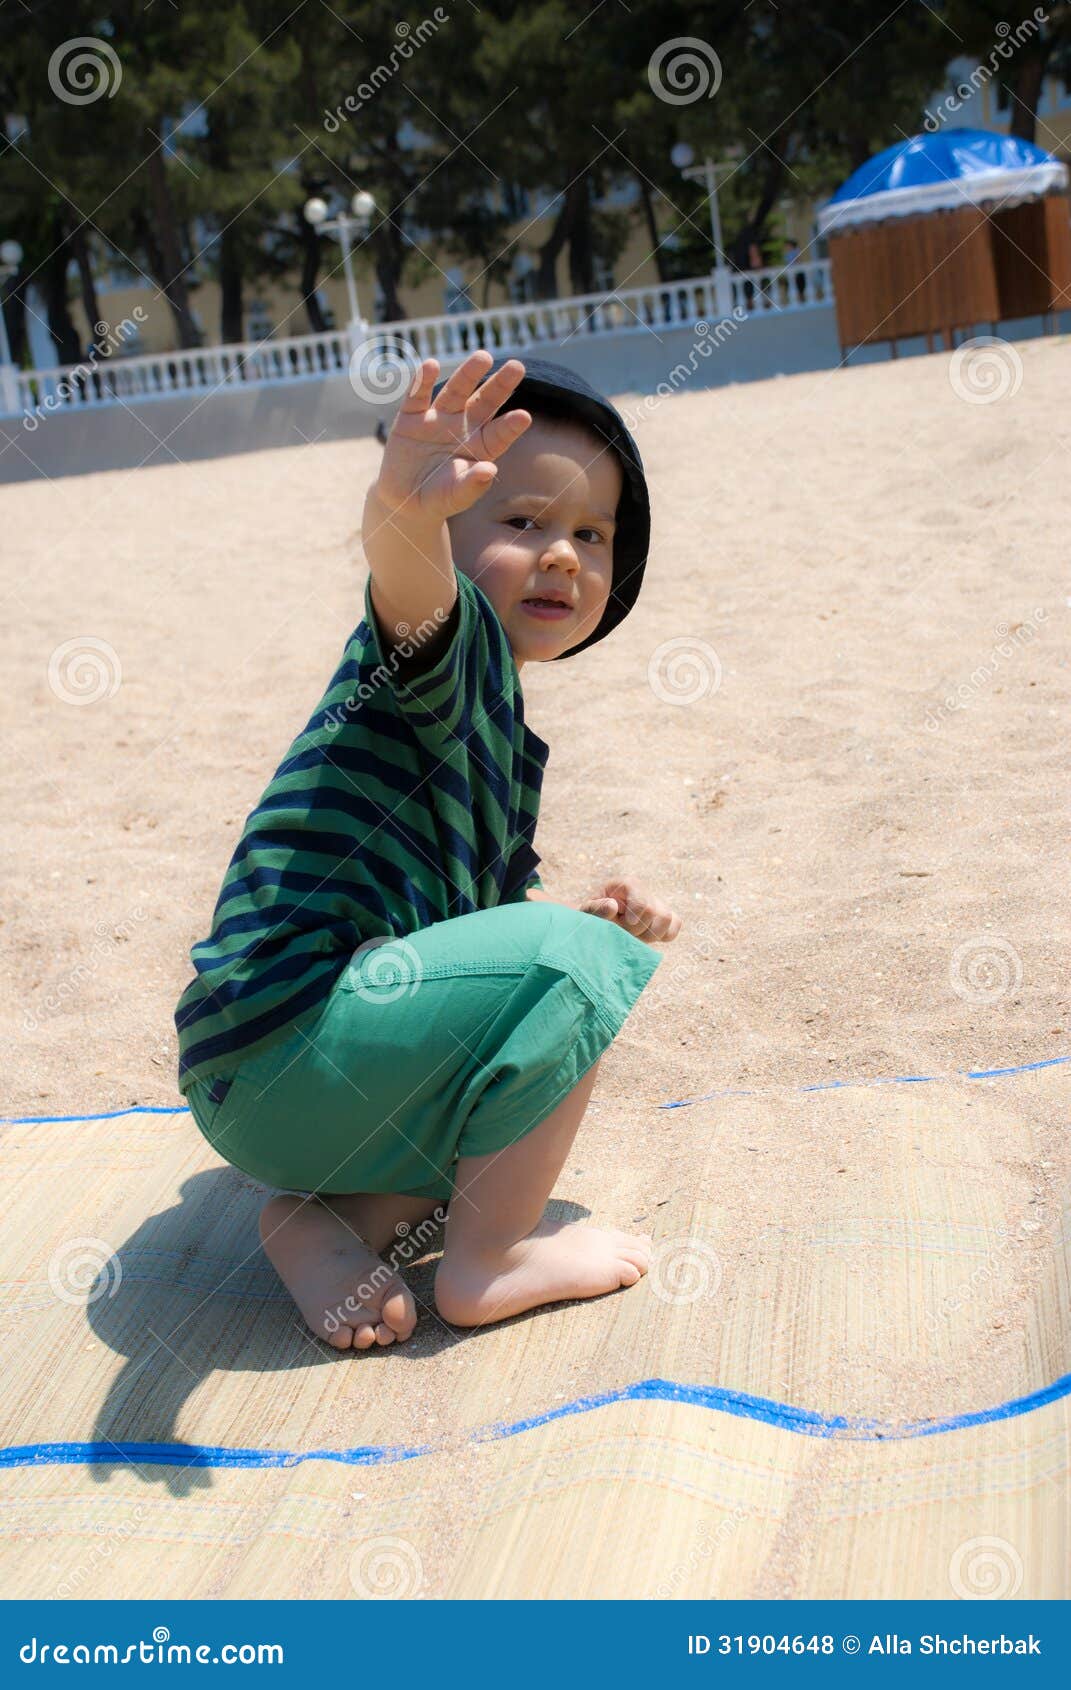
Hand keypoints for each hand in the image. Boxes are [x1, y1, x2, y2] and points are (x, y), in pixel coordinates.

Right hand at [374, 349, 531, 523]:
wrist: (405, 499)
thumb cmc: (439, 497)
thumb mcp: (456, 497)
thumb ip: (473, 485)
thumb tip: (490, 470)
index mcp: (481, 446)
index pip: (499, 433)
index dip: (510, 426)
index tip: (524, 417)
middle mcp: (463, 426)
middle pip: (485, 402)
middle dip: (500, 385)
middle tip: (518, 367)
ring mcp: (438, 418)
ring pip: (456, 392)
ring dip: (468, 374)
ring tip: (483, 357)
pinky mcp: (411, 417)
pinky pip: (417, 396)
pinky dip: (422, 381)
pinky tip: (431, 366)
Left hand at [578, 877, 681, 944]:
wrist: (600, 921)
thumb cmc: (594, 915)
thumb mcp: (589, 911)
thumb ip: (597, 909)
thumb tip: (612, 906)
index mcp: (627, 884)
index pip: (642, 899)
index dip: (637, 913)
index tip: (628, 922)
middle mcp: (644, 891)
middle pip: (654, 912)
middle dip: (637, 928)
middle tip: (622, 932)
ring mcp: (657, 904)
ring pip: (668, 919)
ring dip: (649, 934)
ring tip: (633, 936)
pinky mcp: (664, 917)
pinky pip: (675, 925)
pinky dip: (664, 934)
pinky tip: (646, 936)